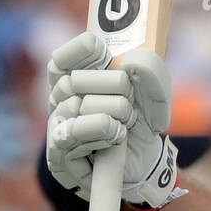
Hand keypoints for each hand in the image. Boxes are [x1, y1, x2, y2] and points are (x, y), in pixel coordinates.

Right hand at [45, 32, 182, 209]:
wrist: (146, 163)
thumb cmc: (141, 124)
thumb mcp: (154, 96)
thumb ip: (151, 74)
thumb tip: (133, 60)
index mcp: (74, 83)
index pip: (60, 61)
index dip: (74, 51)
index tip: (99, 46)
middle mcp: (60, 104)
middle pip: (74, 80)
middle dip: (113, 84)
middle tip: (131, 100)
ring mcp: (56, 129)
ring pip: (76, 105)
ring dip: (112, 110)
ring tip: (126, 121)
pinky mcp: (59, 156)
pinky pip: (73, 133)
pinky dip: (100, 128)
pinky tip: (116, 132)